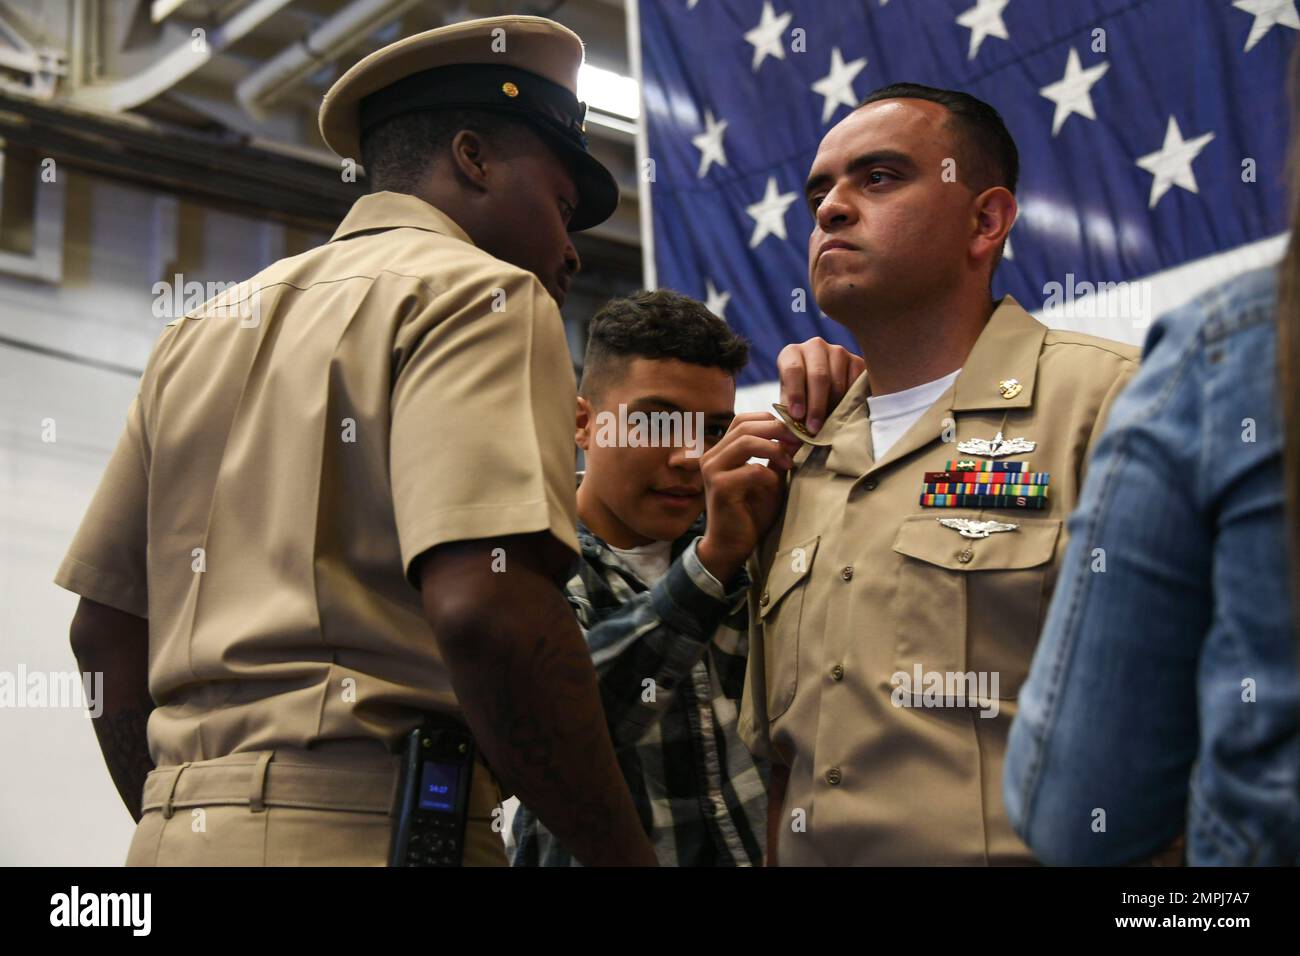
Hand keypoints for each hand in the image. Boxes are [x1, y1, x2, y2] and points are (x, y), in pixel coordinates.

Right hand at [697, 413, 801, 583]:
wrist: (732, 545)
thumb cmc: (750, 513)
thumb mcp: (769, 479)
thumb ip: (776, 458)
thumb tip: (795, 436)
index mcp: (721, 451)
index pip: (743, 420)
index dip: (770, 420)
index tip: (794, 431)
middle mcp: (712, 457)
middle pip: (744, 425)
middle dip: (776, 429)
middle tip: (797, 440)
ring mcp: (713, 470)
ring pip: (746, 441)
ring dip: (774, 449)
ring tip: (789, 462)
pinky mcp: (720, 487)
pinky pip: (752, 470)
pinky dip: (770, 474)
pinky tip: (777, 484)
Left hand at [777, 337, 864, 434]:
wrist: (824, 391)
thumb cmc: (802, 399)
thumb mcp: (791, 405)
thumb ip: (788, 418)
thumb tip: (786, 439)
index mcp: (791, 353)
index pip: (793, 370)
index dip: (796, 394)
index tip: (797, 416)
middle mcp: (814, 346)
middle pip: (819, 376)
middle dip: (816, 406)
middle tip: (815, 429)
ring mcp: (838, 352)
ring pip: (838, 381)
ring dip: (833, 407)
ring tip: (829, 426)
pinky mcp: (857, 361)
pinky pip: (855, 383)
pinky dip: (850, 401)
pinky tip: (844, 415)